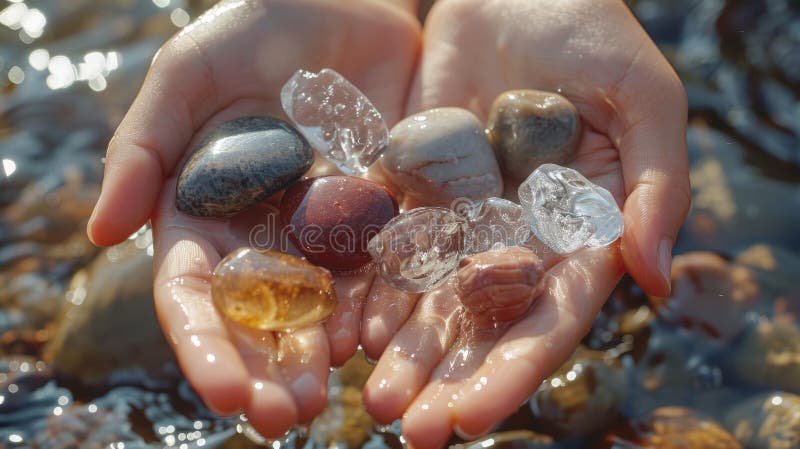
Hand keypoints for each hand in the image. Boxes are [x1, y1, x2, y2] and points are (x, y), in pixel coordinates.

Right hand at [86, 0, 419, 436]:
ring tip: (336, 402)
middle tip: (286, 420)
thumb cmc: (254, 28)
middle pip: (264, 318)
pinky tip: (394, 343)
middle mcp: (269, 235)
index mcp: (212, 214)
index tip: (226, 395)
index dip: (207, 345)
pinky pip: (389, 268)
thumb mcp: (188, 74)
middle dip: (270, 371)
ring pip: (328, 307)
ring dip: (329, 358)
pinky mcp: (390, 214)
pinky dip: (388, 306)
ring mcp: (332, 231)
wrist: (346, 2)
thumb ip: (145, 148)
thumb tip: (102, 235)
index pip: (201, 294)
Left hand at [358, 0, 689, 446]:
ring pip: (430, 297)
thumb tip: (657, 278)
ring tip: (370, 396)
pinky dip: (371, 288)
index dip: (513, 371)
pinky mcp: (416, 188)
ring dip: (402, 350)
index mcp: (579, 233)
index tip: (470, 419)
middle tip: (409, 429)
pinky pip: (391, 246)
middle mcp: (519, 239)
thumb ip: (657, 187)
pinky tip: (347, 329)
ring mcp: (463, 218)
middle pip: (482, 325)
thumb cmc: (596, 33)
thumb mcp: (645, 101)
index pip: (548, 320)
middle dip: (448, 379)